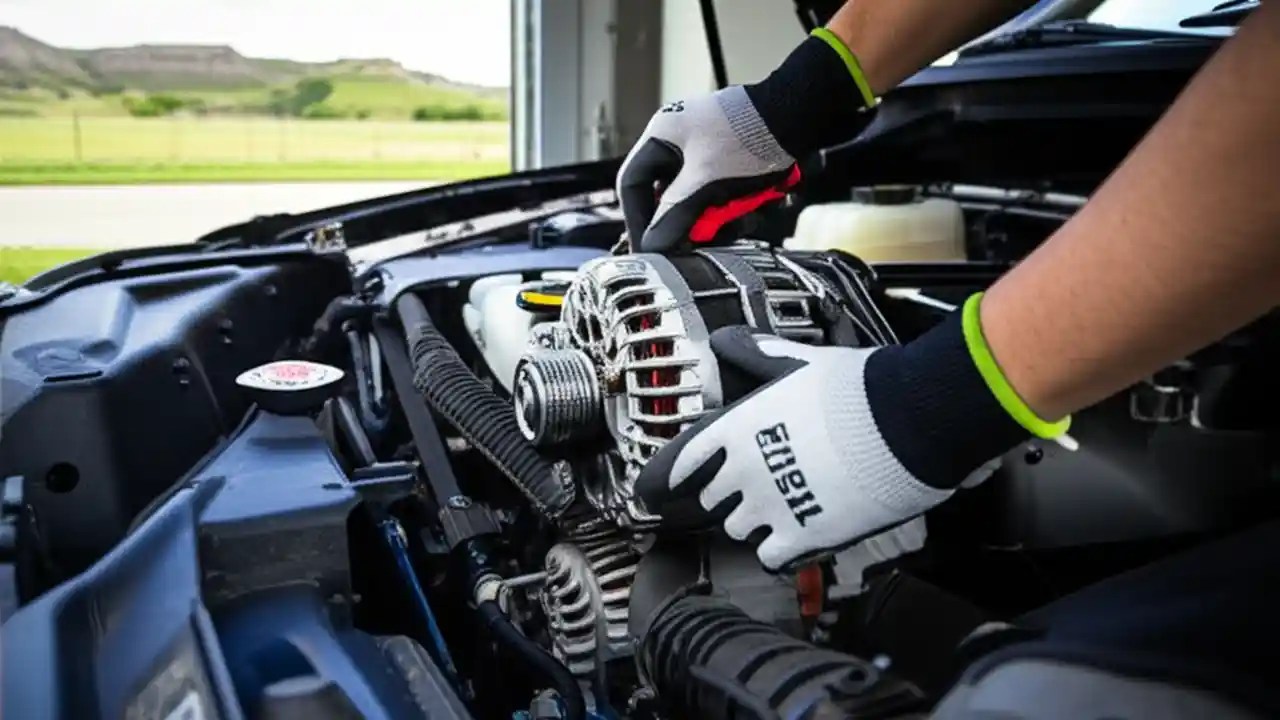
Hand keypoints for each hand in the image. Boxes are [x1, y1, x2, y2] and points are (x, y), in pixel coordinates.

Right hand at [616, 31, 877, 253]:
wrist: (799, 115)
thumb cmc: (748, 137)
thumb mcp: (704, 182)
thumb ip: (674, 216)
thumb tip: (652, 247)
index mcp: (662, 135)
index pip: (632, 184)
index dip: (636, 219)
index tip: (647, 248)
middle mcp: (678, 141)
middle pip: (664, 195)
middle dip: (682, 221)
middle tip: (693, 243)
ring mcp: (705, 150)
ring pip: (693, 199)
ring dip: (710, 218)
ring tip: (731, 225)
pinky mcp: (729, 161)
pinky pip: (717, 196)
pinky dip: (728, 210)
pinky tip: (746, 215)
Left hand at [636, 317, 1024, 571]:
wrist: (902, 423)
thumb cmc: (857, 389)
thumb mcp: (800, 361)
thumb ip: (764, 354)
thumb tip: (735, 338)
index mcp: (736, 426)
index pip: (689, 458)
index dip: (685, 470)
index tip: (677, 481)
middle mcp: (743, 469)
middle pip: (715, 496)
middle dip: (732, 492)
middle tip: (758, 487)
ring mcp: (769, 504)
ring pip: (738, 528)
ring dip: (756, 522)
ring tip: (780, 512)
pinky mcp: (800, 534)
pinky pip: (770, 557)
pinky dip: (780, 551)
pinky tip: (794, 540)